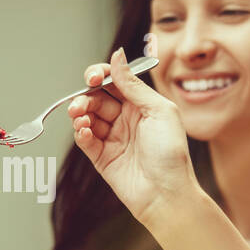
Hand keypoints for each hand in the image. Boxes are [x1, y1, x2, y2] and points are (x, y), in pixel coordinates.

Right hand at [69, 47, 197, 222]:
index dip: (101, 75)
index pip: (115, 81)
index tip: (92, 77)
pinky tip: (84, 131)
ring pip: (87, 117)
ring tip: (79, 117)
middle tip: (81, 103)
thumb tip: (118, 56)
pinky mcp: (102, 157)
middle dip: (85, 96)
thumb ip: (133, 84)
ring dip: (79, 113)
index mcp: (142, 104)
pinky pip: (85, 139)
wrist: (166, 194)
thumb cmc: (171, 154)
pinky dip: (80, 132)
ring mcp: (113, 138)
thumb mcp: (158, 111)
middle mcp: (126, 119)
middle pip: (97, 98)